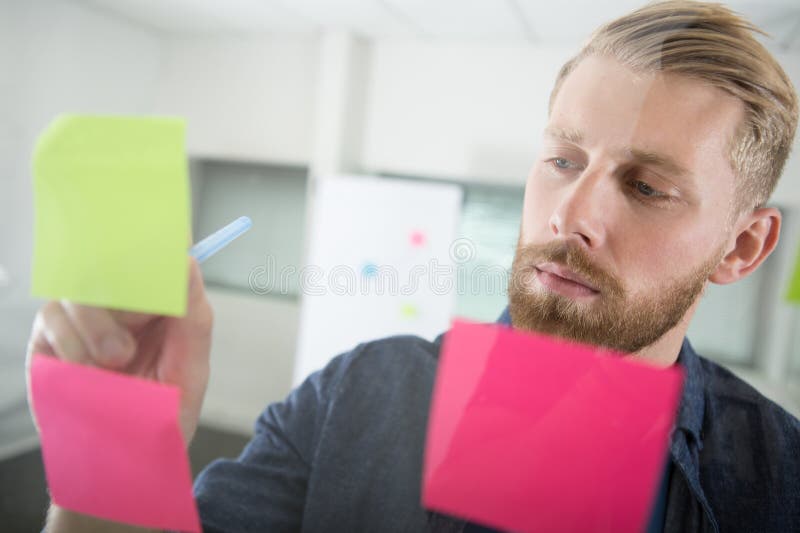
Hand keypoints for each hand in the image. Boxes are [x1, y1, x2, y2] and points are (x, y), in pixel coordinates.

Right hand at [25, 257, 212, 443]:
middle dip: (123, 292)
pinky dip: (73, 343)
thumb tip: (188, 263)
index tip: (155, 249)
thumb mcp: (190, 370)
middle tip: (137, 327)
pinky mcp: (50, 338)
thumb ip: (193, 318)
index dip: (152, 249)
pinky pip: (53, 318)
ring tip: (116, 361)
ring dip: (98, 326)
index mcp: (159, 305)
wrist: (123, 459)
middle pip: (110, 264)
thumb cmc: (163, 414)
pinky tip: (88, 371)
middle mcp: (120, 305)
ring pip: (80, 290)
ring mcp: (83, 319)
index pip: (152, 258)